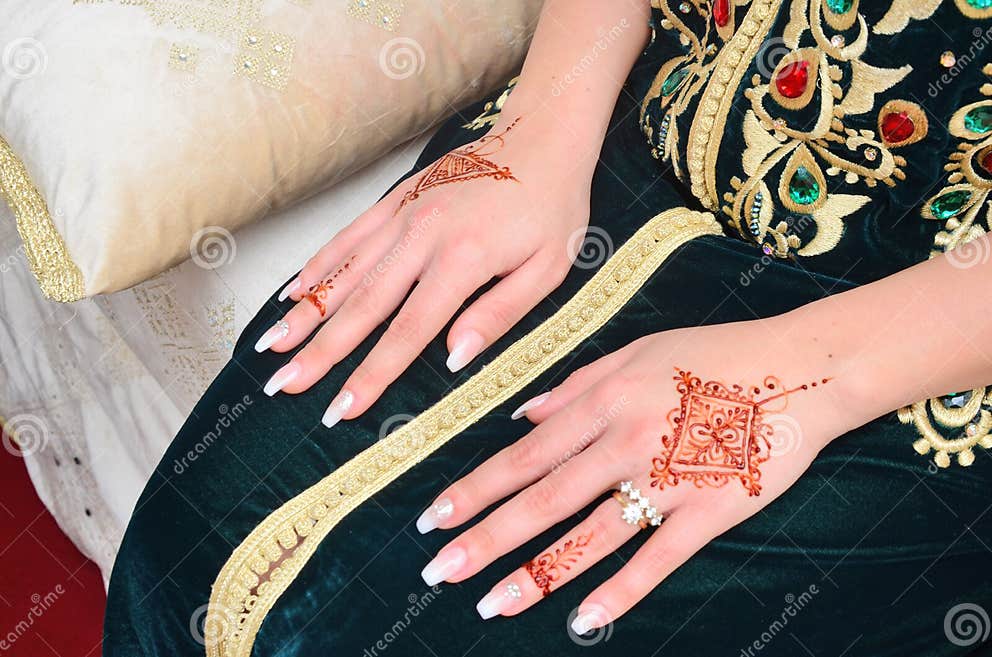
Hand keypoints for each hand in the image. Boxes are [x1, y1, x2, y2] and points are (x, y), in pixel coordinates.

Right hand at [256, 116, 594, 426]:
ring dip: (306, 312)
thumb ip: (499, 313)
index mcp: (462, 261)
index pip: (407, 332)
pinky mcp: (397, 198)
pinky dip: (318, 265)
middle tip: (282, 386)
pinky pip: (348, 236)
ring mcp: (403, 214)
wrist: (541, 136)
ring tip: (271, 346)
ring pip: (343, 271)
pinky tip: (293, 291)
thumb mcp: (548, 268)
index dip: (371, 375)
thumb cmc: (552, 207)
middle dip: (319, 352)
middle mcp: (422, 236)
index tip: (340, 409)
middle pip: (361, 306)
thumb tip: (455, 358)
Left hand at [414, 318, 868, 634]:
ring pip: (589, 535)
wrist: (801, 368)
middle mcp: (624, 442)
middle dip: (485, 537)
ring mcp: (667, 480)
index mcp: (602, 401)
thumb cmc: (715, 354)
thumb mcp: (636, 351)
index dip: (474, 489)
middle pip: (543, 500)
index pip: (524, 456)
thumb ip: (573, 385)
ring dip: (536, 573)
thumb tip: (520, 417)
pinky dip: (621, 591)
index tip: (433, 517)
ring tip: (490, 603)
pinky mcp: (710, 511)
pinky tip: (584, 620)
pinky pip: (657, 558)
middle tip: (438, 570)